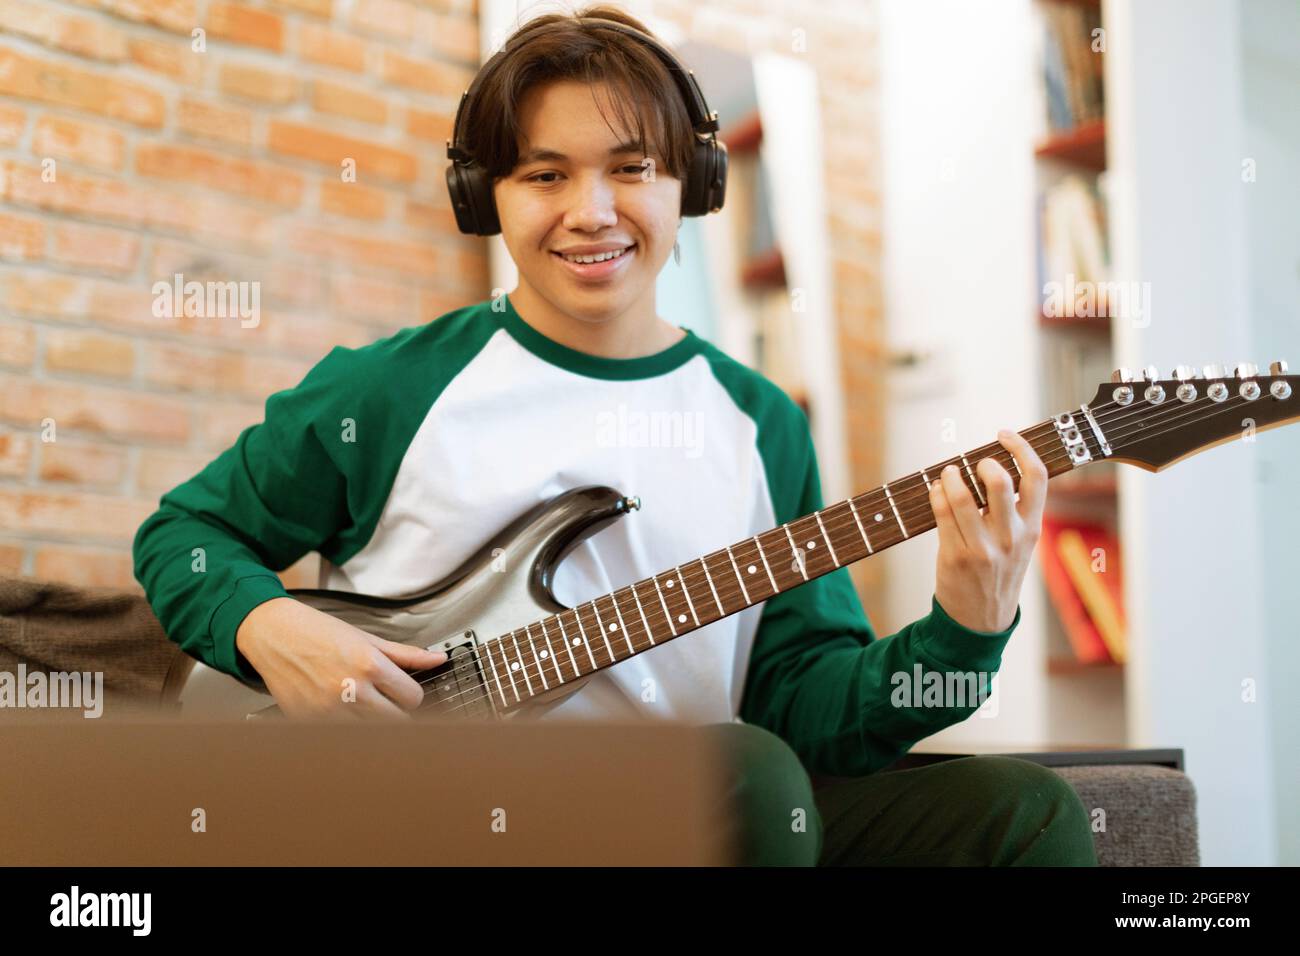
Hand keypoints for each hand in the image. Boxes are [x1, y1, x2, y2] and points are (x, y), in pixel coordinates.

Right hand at [235, 597, 447, 718]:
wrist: (273, 634)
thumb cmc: (317, 632)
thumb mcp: (366, 637)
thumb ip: (405, 653)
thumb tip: (437, 659)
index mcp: (369, 666)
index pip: (413, 698)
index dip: (411, 694)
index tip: (403, 690)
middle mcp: (351, 691)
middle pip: (398, 722)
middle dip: (397, 712)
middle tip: (386, 700)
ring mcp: (329, 711)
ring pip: (372, 734)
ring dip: (374, 723)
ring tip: (363, 704)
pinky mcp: (309, 723)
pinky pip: (341, 736)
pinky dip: (347, 729)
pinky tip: (341, 711)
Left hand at [928, 428, 1047, 632]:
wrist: (982, 620)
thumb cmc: (999, 571)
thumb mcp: (1020, 542)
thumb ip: (1014, 510)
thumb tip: (993, 464)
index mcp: (1032, 528)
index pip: (1038, 477)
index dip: (1022, 448)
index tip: (1005, 435)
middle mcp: (1011, 537)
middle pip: (1000, 482)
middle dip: (983, 462)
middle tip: (974, 462)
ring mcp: (983, 548)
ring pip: (962, 497)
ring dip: (950, 477)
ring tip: (948, 473)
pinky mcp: (956, 556)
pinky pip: (942, 514)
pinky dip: (936, 495)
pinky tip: (936, 491)